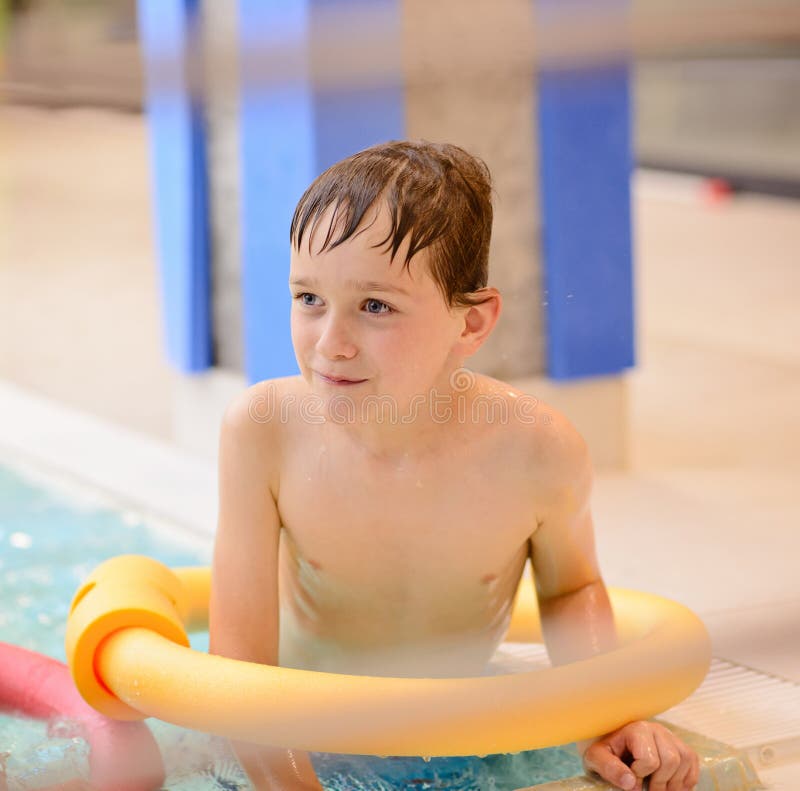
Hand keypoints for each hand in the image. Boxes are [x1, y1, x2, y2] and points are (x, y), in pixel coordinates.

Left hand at [581, 721, 699, 790]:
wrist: (613, 748)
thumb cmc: (606, 753)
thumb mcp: (597, 759)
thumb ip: (609, 768)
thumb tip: (630, 783)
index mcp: (636, 729)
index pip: (650, 760)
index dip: (640, 777)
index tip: (630, 782)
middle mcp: (656, 729)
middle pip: (671, 760)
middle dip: (660, 783)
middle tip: (648, 790)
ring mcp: (670, 736)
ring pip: (685, 760)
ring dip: (674, 783)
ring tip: (658, 788)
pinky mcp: (680, 746)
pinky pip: (693, 763)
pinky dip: (685, 780)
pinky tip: (671, 786)